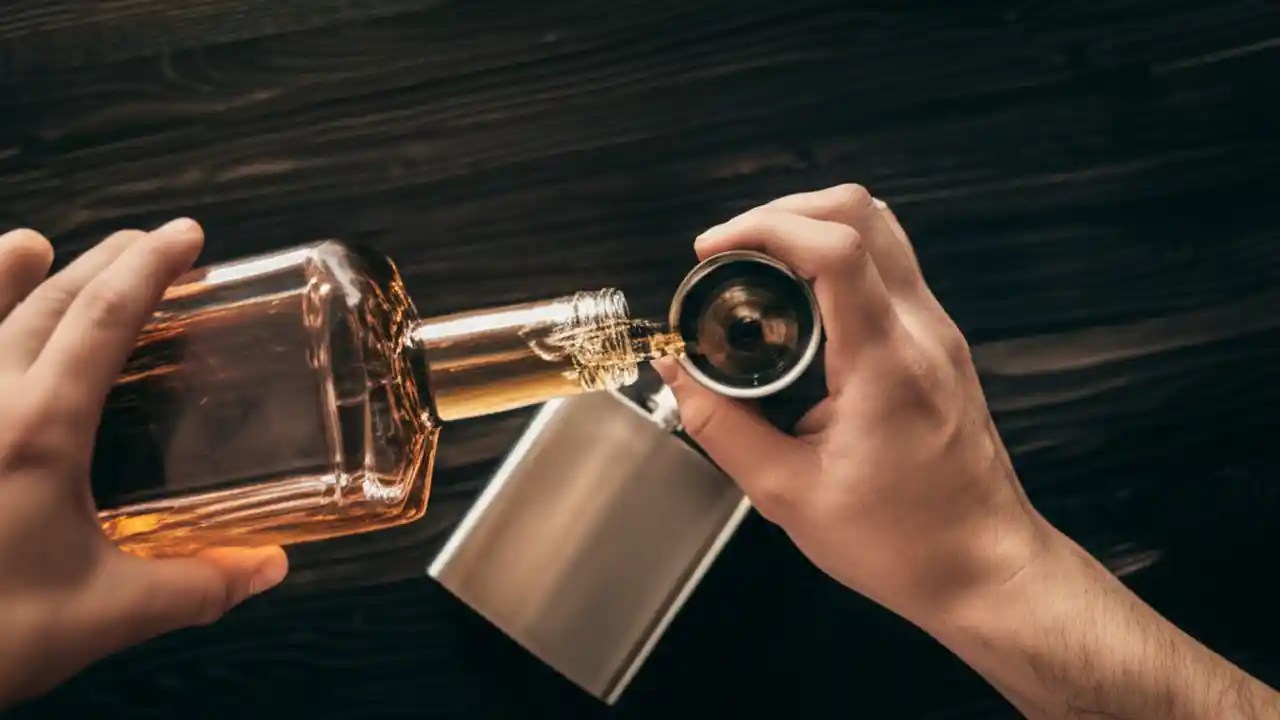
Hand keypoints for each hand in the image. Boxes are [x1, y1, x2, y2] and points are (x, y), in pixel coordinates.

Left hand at [0, 220, 287, 706]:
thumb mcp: (104, 614)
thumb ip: (196, 586)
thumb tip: (266, 568)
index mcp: (37, 431)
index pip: (104, 318)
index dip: (149, 266)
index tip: (185, 237)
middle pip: (45, 302)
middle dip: (100, 262)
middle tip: (143, 244)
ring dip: (5, 274)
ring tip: (30, 245)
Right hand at [658, 186, 1279, 718]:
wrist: (983, 566)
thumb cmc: (901, 541)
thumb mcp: (787, 494)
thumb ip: (722, 426)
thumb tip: (676, 374)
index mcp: (886, 363)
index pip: (835, 249)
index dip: (764, 227)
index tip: (713, 249)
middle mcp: (922, 331)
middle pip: (862, 212)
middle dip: (784, 212)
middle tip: (731, 251)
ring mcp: (938, 332)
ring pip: (881, 230)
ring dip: (813, 229)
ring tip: (758, 267)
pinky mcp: (939, 344)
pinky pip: (888, 268)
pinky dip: (836, 261)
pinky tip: (796, 304)